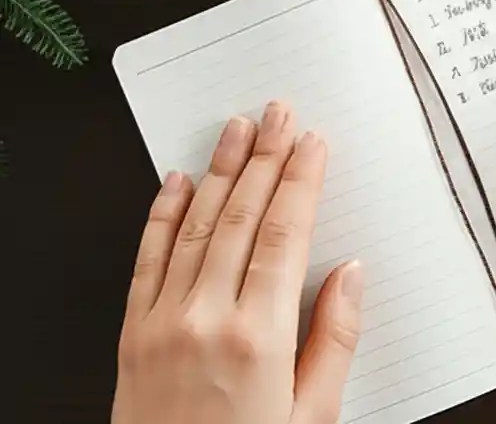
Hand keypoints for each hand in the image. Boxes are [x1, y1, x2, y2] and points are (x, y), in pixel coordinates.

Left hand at [113, 101, 363, 423]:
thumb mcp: (314, 414)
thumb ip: (335, 340)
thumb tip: (351, 276)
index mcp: (259, 337)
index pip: (284, 235)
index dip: (301, 181)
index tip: (313, 145)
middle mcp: (206, 319)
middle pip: (241, 217)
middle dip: (266, 157)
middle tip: (279, 114)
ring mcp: (163, 323)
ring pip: (194, 226)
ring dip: (219, 170)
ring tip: (237, 129)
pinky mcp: (132, 334)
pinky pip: (147, 259)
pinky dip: (162, 214)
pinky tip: (176, 182)